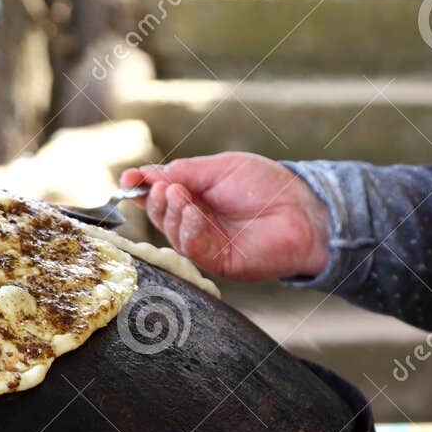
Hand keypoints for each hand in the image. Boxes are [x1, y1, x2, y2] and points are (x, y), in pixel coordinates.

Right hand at [121, 152, 331, 282]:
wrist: (302, 210)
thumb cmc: (266, 186)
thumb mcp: (220, 168)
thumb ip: (185, 172)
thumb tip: (148, 176)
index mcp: (196, 198)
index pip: (160, 195)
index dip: (142, 188)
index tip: (129, 180)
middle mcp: (198, 223)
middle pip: (162, 216)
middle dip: (158, 200)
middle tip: (165, 187)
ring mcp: (208, 245)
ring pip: (174, 234)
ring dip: (172, 213)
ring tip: (181, 195)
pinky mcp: (219, 263)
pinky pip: (194, 249)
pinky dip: (188, 229)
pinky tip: (193, 213)